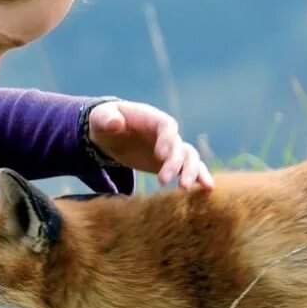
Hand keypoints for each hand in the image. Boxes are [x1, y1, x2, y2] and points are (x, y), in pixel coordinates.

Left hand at [88, 100, 214, 189]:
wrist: (109, 133)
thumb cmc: (104, 122)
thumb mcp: (100, 118)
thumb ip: (107, 119)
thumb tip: (115, 123)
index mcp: (152, 118)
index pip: (167, 126)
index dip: (168, 140)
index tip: (160, 155)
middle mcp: (166, 134)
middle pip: (180, 146)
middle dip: (176, 164)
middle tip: (166, 181)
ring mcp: (170, 149)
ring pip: (190, 159)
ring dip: (191, 172)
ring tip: (185, 189)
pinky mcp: (170, 163)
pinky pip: (188, 169)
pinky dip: (199, 177)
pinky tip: (206, 189)